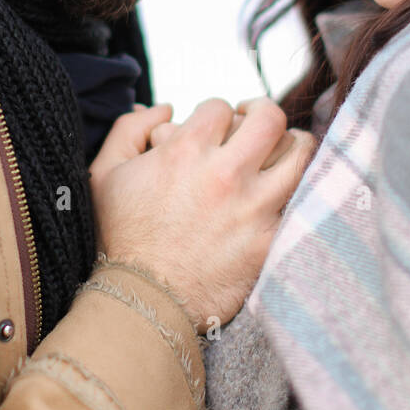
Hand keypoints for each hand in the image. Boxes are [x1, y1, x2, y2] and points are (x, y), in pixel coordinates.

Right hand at [89, 97, 315, 331]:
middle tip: (255, 124)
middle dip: (262, 113)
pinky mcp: (270, 241)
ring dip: (293, 145)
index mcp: (185, 151)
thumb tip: (162, 108)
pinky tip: (288, 191)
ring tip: (283, 150)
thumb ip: (129, 129)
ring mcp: (253, 207)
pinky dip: (299, 190)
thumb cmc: (119, 238)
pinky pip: (303, 200)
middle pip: (269, 118)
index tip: (214, 129)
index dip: (217, 114)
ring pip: (300, 153)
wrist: (142, 302)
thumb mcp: (105, 174)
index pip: (221, 108)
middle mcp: (225, 173)